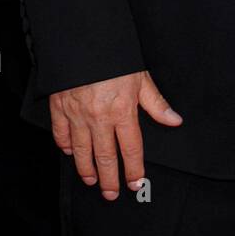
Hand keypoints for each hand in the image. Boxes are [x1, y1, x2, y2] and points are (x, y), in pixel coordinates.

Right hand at [49, 69, 181, 199]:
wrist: (84, 41)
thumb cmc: (114, 57)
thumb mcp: (141, 78)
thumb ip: (156, 103)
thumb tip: (174, 120)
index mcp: (122, 111)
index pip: (131, 149)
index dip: (134, 169)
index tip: (135, 183)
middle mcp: (99, 118)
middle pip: (105, 157)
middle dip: (110, 179)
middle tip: (111, 194)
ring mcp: (77, 115)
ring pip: (81, 152)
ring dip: (86, 170)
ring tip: (92, 181)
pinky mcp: (60, 109)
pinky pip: (61, 135)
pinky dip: (66, 146)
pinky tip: (70, 153)